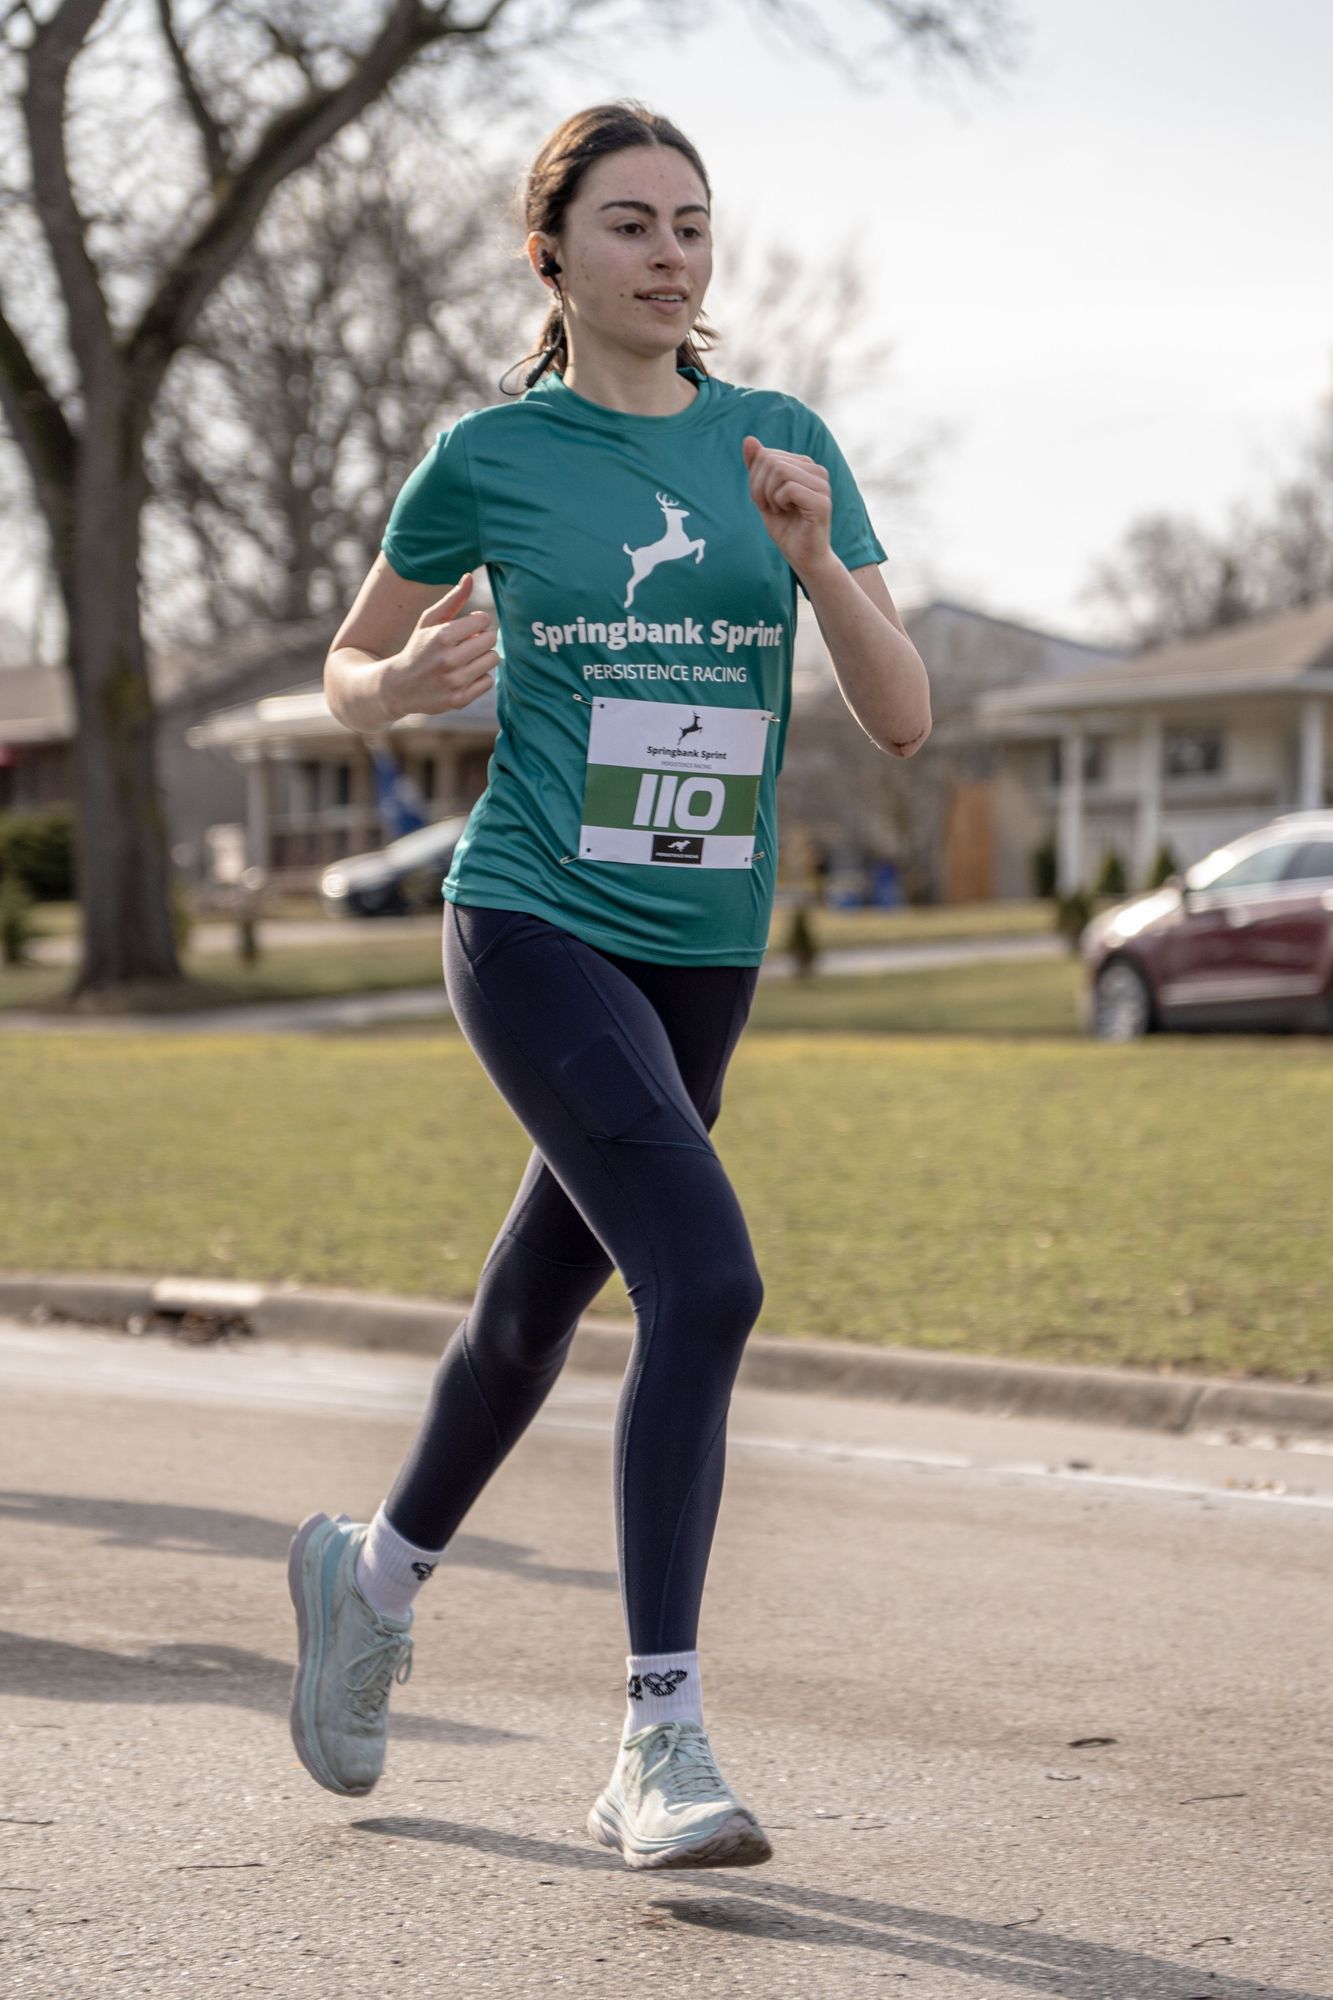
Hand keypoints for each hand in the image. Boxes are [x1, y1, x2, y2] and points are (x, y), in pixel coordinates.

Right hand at [385, 572, 499, 717]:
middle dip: (482, 639)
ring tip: (465, 660)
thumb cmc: (417, 648)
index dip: (477, 622)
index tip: (467, 628)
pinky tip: (464, 676)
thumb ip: (452, 599)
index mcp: (442, 636)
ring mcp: (455, 682)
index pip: (483, 620)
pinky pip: (488, 682)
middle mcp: (449, 659)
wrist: (398, 687)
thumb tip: (471, 576)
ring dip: (482, 658)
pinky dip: (479, 678)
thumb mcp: (429, 621)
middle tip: (468, 643)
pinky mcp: (459, 700)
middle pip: (491, 640)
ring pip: (493, 660)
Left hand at [741, 435, 832, 577]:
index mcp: (805, 465)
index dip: (755, 477)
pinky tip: (785, 513)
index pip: (767, 455)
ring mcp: (822, 485)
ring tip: (776, 509)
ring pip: (779, 471)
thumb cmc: (785, 527)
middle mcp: (817, 471)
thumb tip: (748, 439)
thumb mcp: (763, 494)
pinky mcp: (822, 502)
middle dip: (758, 486)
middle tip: (765, 506)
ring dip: (767, 494)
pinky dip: (778, 502)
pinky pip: (788, 488)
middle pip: (771, 460)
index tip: (761, 498)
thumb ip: (756, 467)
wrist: (803, 557)